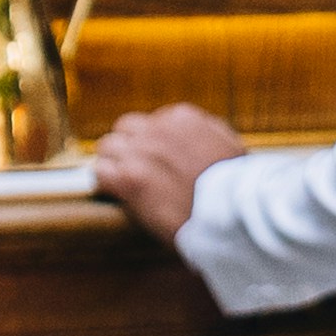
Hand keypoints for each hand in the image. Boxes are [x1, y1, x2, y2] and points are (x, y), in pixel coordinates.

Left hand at [90, 100, 241, 246]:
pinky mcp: (128, 179)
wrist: (230, 216)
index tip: (156, 159)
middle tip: (133, 168)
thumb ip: (209, 130)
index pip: (152, 120)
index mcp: (183, 118)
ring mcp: (140, 153)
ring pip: (107, 147)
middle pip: (125, 128)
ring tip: (119, 182)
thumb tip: (196, 127)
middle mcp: (158, 130)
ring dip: (112, 163)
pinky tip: (113, 193)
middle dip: (127, 146)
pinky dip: (103, 182)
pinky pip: (100, 172)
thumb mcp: (231, 146)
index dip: (152, 142)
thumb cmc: (235, 188)